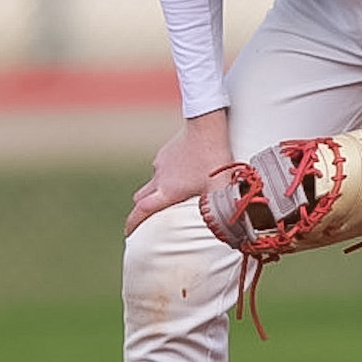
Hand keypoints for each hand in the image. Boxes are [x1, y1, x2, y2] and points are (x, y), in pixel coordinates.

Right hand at [127, 109, 233, 235]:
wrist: (208, 126)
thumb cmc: (214, 158)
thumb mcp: (220, 189)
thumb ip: (223, 211)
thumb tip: (232, 234)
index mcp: (168, 191)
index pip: (142, 211)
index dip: (133, 224)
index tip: (128, 234)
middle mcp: (160, 178)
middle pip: (140, 198)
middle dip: (141, 209)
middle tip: (148, 219)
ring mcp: (160, 163)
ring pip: (152, 182)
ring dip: (157, 191)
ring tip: (174, 196)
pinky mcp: (166, 152)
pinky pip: (161, 168)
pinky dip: (166, 176)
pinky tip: (184, 174)